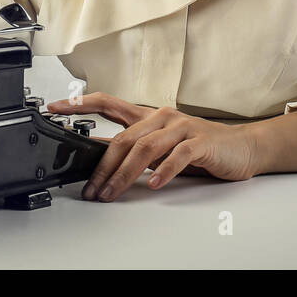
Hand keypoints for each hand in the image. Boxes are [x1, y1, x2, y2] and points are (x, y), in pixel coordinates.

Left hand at [46, 92, 261, 201]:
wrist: (242, 148)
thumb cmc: (199, 148)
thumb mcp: (161, 147)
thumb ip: (134, 149)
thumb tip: (100, 160)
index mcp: (148, 116)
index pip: (108, 103)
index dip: (80, 104)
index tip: (55, 108)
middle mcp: (162, 117)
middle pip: (123, 138)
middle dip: (102, 167)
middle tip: (91, 189)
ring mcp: (182, 127)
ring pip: (145, 148)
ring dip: (124, 174)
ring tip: (112, 193)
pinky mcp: (200, 142)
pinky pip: (177, 156)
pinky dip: (163, 171)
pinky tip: (153, 184)